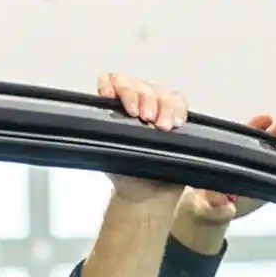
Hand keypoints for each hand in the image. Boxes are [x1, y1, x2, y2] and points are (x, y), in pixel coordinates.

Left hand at [97, 72, 187, 204]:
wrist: (147, 195)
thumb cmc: (125, 174)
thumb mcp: (106, 155)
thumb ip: (103, 136)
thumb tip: (97, 125)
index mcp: (114, 109)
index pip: (110, 81)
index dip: (112, 85)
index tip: (113, 98)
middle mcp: (134, 103)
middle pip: (138, 85)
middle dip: (141, 97)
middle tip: (145, 118)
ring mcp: (155, 108)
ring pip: (160, 92)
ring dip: (162, 106)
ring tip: (161, 127)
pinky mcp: (175, 116)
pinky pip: (179, 103)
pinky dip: (178, 111)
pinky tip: (176, 123)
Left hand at [176, 113, 275, 226]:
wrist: (213, 215)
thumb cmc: (205, 202)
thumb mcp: (207, 208)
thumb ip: (214, 207)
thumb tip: (220, 203)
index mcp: (231, 156)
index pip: (245, 136)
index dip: (256, 127)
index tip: (267, 119)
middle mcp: (252, 157)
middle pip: (273, 140)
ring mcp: (268, 166)